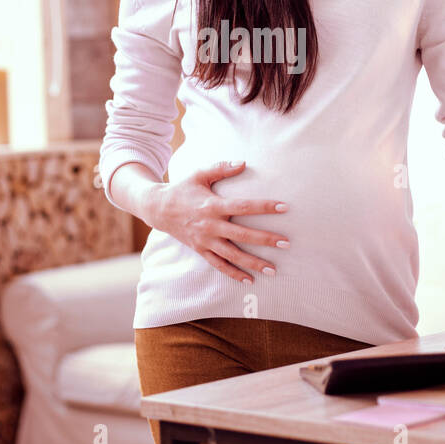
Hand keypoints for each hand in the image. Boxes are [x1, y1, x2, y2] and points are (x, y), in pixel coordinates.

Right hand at [144, 160, 288, 283]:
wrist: (158, 209)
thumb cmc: (182, 189)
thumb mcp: (199, 174)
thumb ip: (221, 168)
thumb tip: (243, 163)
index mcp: (213, 206)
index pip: (243, 206)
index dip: (264, 206)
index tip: (284, 207)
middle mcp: (210, 226)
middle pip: (242, 235)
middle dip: (265, 240)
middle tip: (286, 243)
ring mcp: (205, 241)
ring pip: (233, 255)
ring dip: (253, 263)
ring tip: (273, 270)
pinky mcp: (200, 250)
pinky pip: (219, 265)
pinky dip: (233, 274)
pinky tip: (249, 280)